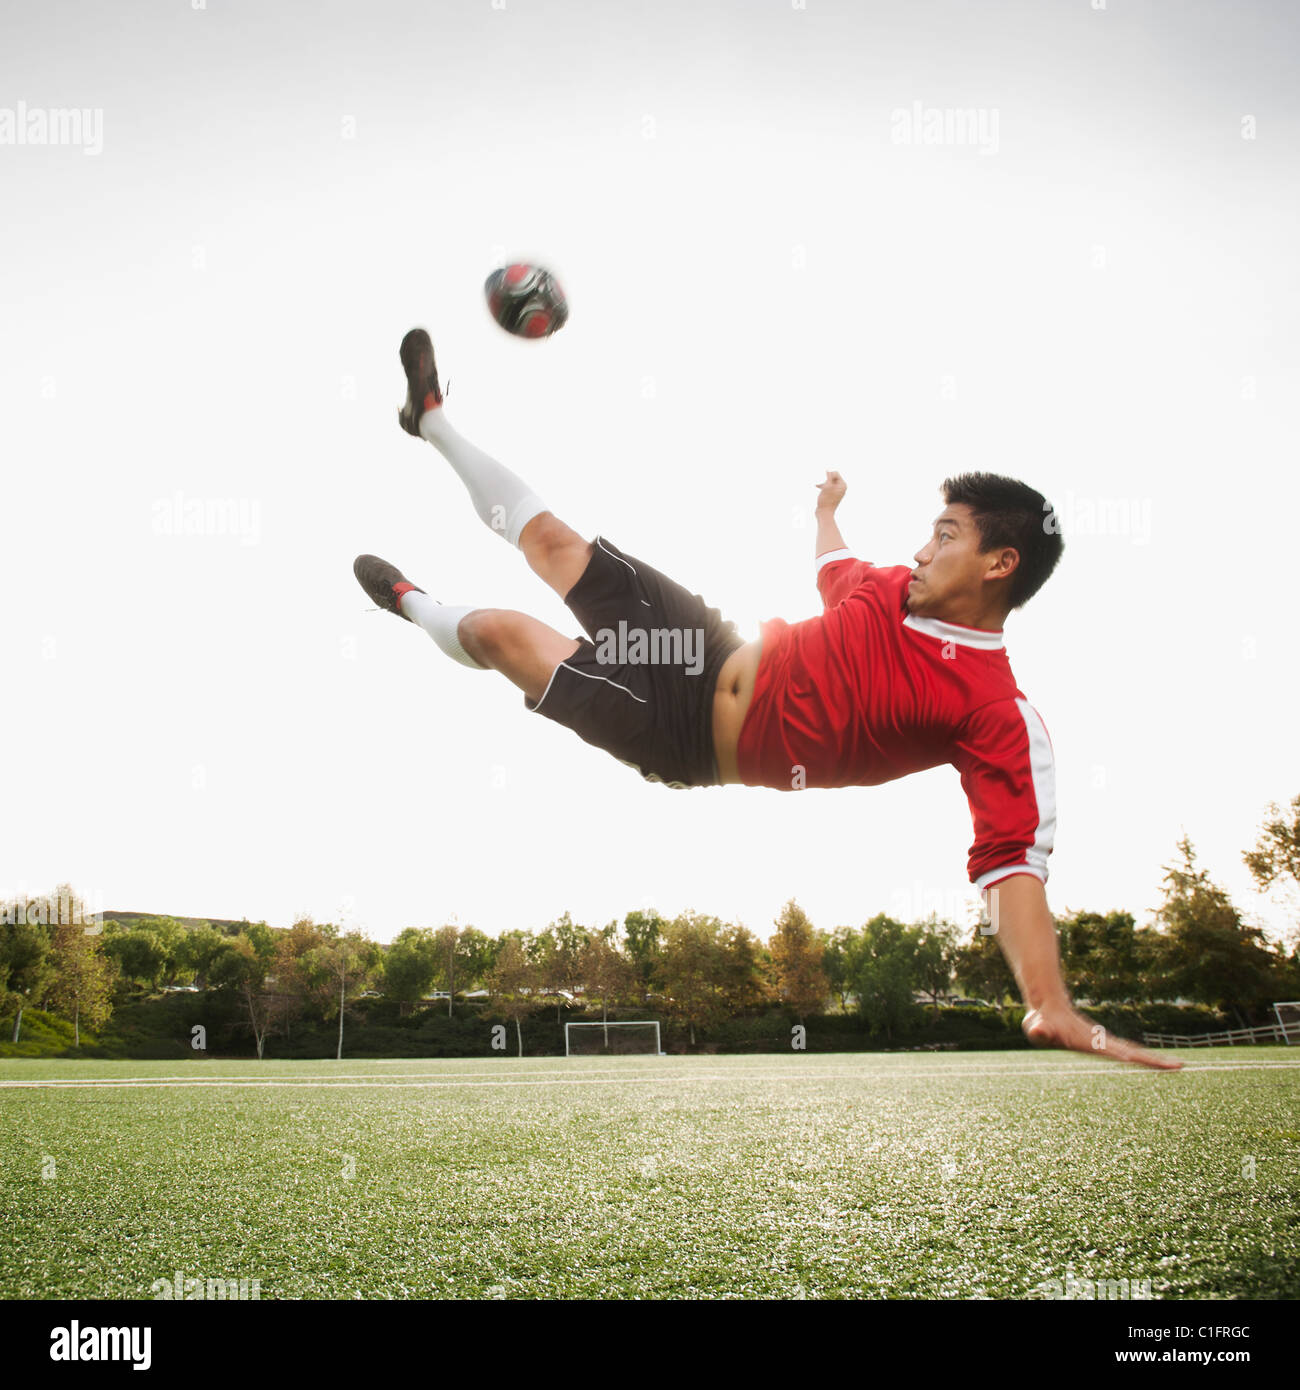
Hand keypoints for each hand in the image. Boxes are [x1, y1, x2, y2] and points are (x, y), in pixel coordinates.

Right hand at [815, 470, 845, 511]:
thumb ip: (829, 477)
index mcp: (842, 485)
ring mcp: (837, 492)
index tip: (823, 481)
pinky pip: (828, 487)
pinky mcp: (832, 495)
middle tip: (820, 485)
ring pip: (829, 482)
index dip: (828, 475)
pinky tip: (817, 487)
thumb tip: (828, 470)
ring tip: (817, 485)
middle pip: (833, 477)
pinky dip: (823, 486)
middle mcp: (841, 488)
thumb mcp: (827, 486)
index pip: (836, 473)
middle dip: (825, 479)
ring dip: (823, 482)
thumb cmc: (826, 500)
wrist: (824, 513)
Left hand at [1022, 1001, 1183, 1070]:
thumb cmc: (1039, 1022)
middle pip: (1130, 1052)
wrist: (1047, 1006)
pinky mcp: (1102, 1043)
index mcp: (1086, 1041)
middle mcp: (1099, 1041)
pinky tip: (1154, 1062)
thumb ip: (1037, 1030)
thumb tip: (1037, 1031)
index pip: (1108, 1050)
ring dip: (1153, 1060)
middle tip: (1178, 1067)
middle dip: (1153, 1060)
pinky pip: (1127, 1051)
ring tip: (1176, 1066)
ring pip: (1132, 1051)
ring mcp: (1102, 1042)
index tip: (1139, 1061)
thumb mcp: (1034, 1027)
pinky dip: (1142, 1057)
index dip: (1122, 1055)